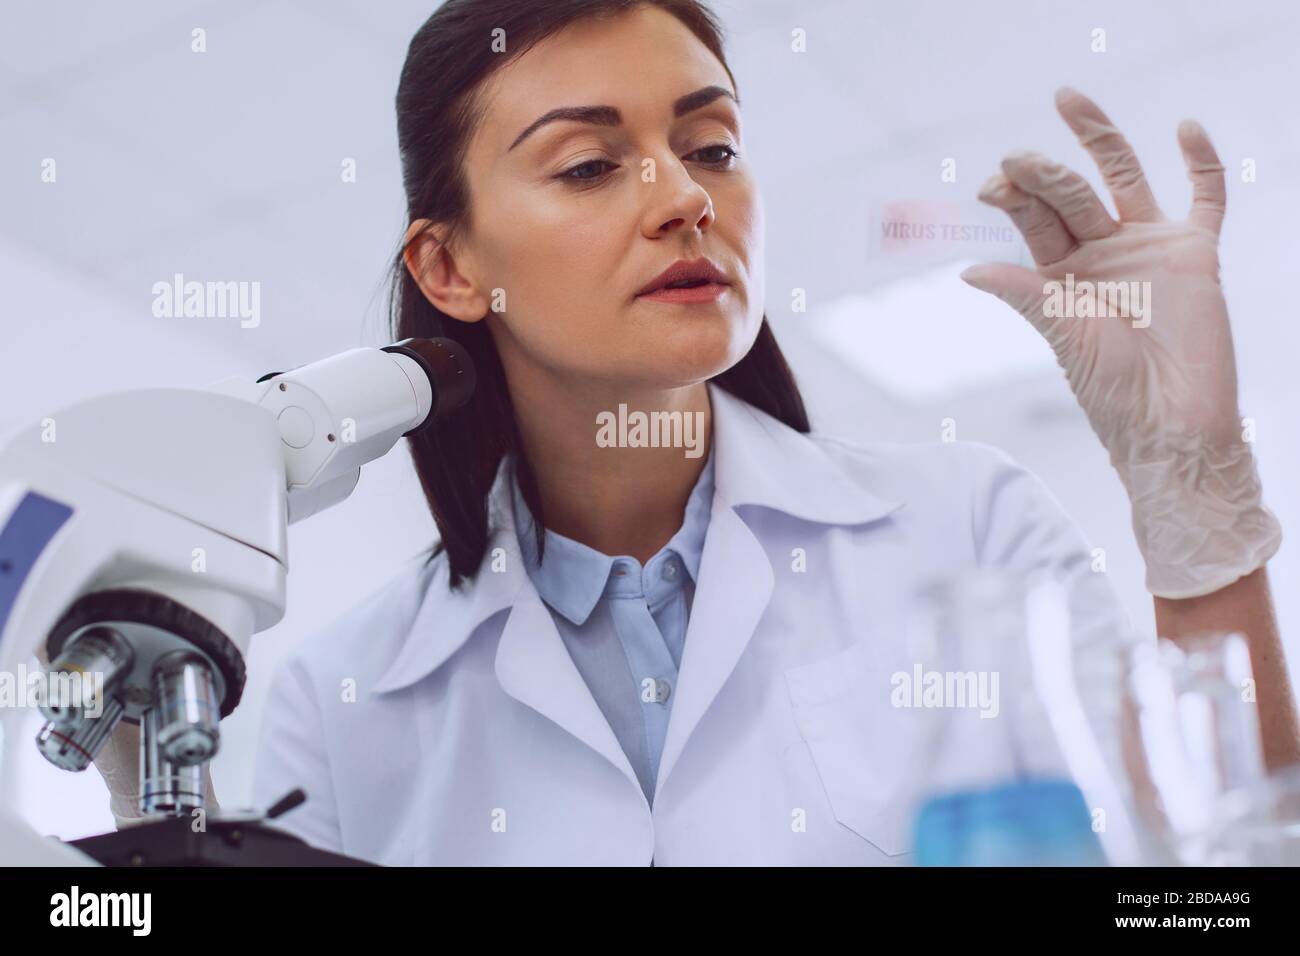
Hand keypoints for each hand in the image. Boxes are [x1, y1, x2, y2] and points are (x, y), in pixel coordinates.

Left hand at [962, 87, 1280, 598]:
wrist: (1170, 423)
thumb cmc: (1111, 388)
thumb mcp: (1060, 334)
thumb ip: (1023, 294)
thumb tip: (968, 271)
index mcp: (1061, 272)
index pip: (1034, 219)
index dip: (1015, 197)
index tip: (992, 187)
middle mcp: (1101, 251)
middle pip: (1071, 193)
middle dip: (1044, 173)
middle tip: (1017, 158)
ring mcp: (1147, 246)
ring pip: (1123, 177)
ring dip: (1098, 139)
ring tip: (1068, 101)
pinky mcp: (1194, 252)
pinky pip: (1204, 198)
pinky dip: (1201, 162)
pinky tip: (1186, 128)